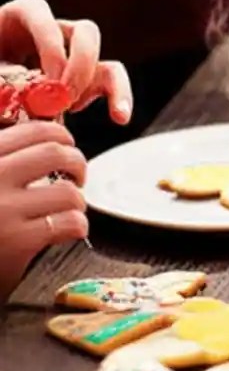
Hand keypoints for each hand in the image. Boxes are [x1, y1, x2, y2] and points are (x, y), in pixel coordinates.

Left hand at [0, 0, 131, 123]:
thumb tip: (6, 94)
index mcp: (15, 20)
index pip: (38, 13)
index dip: (48, 42)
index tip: (48, 79)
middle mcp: (50, 34)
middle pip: (82, 32)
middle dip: (80, 64)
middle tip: (65, 97)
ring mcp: (71, 58)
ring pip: (103, 59)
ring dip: (111, 84)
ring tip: (110, 112)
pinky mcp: (85, 81)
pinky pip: (110, 84)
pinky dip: (118, 99)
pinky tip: (119, 117)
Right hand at [0, 122, 88, 299]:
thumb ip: (5, 160)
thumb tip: (47, 140)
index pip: (33, 130)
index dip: (61, 135)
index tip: (67, 145)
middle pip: (56, 153)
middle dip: (77, 163)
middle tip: (77, 176)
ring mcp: (3, 208)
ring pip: (68, 192)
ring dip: (78, 201)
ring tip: (68, 209)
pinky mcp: (17, 240)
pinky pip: (70, 222)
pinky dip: (78, 225)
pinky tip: (68, 229)